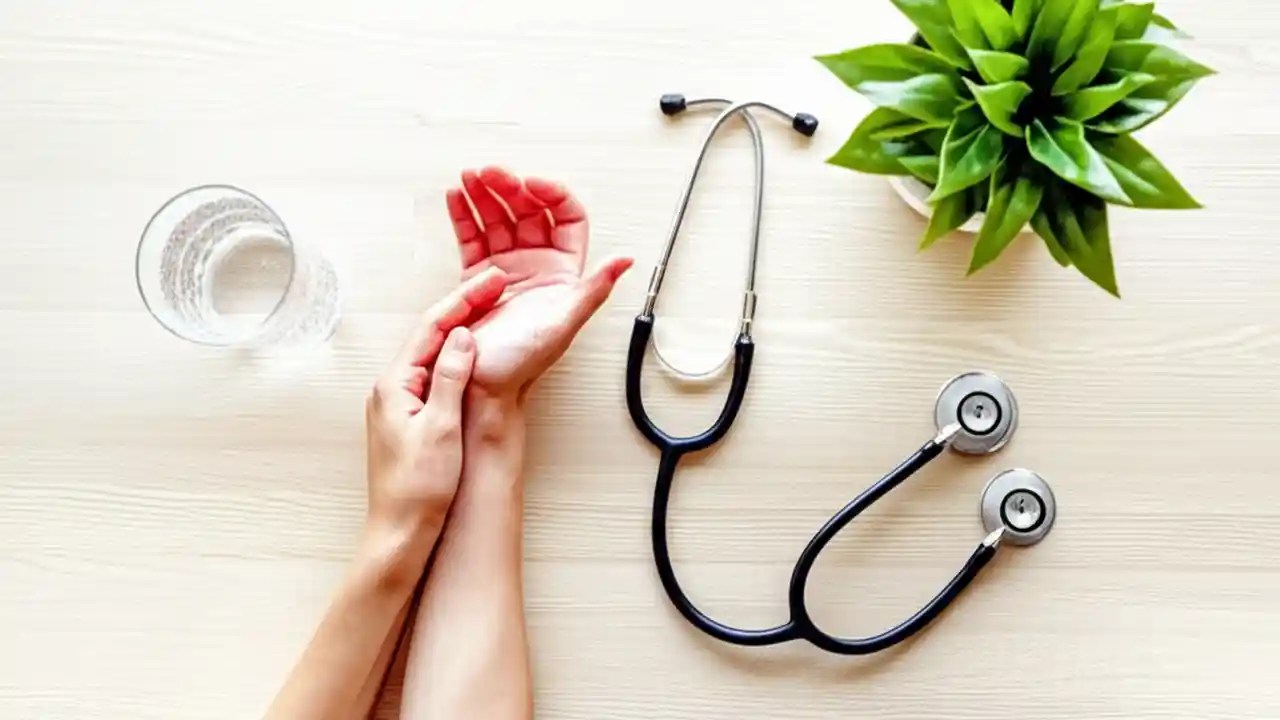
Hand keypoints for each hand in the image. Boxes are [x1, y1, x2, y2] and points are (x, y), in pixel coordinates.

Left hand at [363, 268, 509, 565]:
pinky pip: (436, 375)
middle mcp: (392, 389)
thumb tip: (462, 337)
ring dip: (463, 330)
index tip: (493, 282)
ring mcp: (399, 404)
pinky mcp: (410, 420)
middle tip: (498, 286)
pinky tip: (477, 354)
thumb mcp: (441, 428)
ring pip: (435, 354)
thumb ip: (451, 378)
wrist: (399, 534)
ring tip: (493, 309)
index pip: (432, 328)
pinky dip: (459, 358)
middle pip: (432, 335)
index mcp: (395, 385)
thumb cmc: (417, 489)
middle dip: (466, 308)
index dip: (465, 301)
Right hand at [445, 167, 631, 399]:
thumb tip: (626, 260)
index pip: (565, 218)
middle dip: (509, 187)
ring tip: (468, 177)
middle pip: (527, 211)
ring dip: (484, 194)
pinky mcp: (478, 276)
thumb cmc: (525, 362)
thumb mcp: (565, 323)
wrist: (485, 387)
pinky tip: (456, 196)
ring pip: (498, 219)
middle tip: (490, 173)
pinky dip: (464, 215)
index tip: (530, 184)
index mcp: (563, 273)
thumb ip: (593, 288)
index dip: (551, 195)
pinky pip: (472, 238)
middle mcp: (537, 266)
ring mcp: (507, 268)